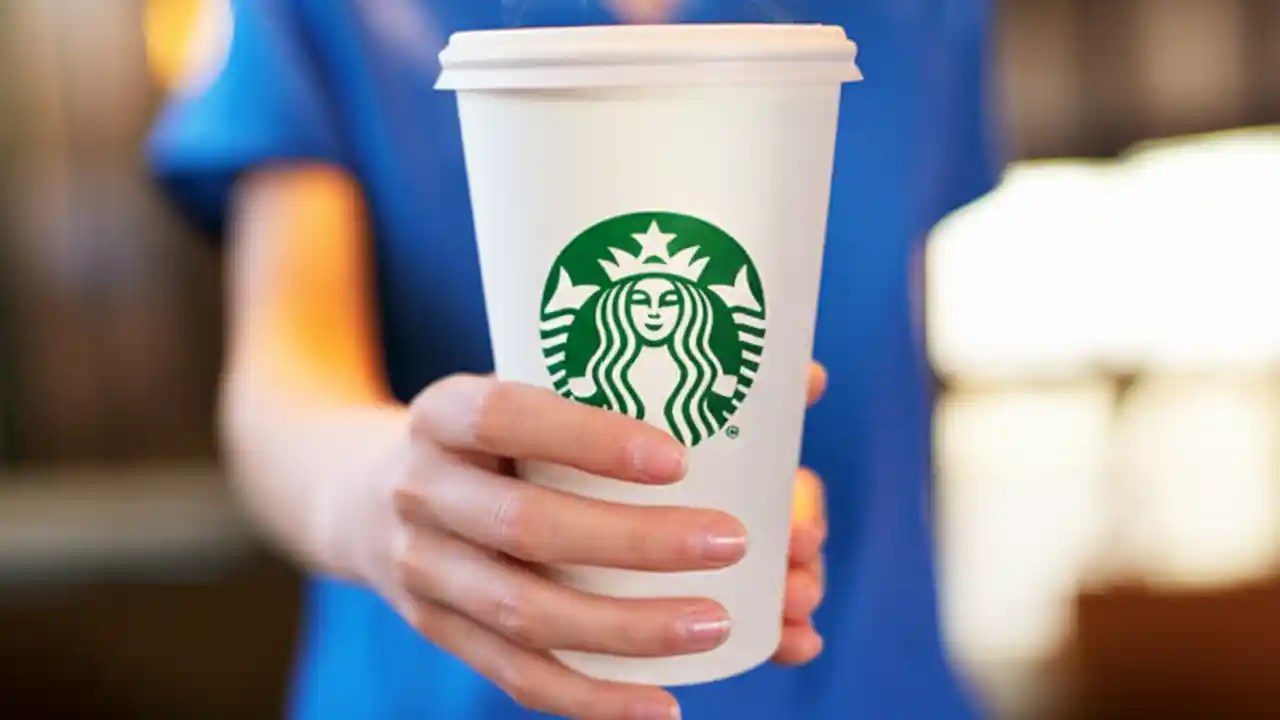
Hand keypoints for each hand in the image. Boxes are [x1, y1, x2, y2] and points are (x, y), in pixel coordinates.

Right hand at [346, 363, 827, 719]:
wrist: (367, 494)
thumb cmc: (490, 434)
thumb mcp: (526, 387)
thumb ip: (636, 383)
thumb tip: (802, 378)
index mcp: (444, 413)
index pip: (506, 417)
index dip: (587, 437)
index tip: (678, 457)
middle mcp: (422, 492)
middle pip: (525, 530)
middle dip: (636, 544)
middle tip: (734, 542)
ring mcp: (424, 572)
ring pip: (525, 615)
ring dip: (629, 630)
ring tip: (721, 624)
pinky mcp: (440, 632)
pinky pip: (515, 678)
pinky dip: (592, 700)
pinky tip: (664, 707)